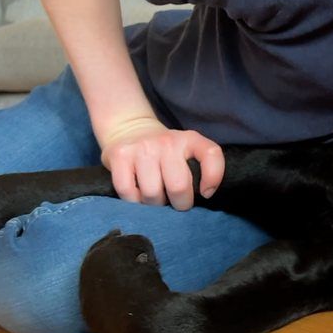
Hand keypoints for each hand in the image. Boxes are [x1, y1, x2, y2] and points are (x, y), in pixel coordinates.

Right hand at [100, 117, 223, 210]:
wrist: (129, 128)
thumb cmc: (164, 150)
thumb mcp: (188, 150)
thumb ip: (200, 168)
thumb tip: (203, 196)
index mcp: (190, 139)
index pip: (212, 154)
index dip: (213, 178)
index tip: (205, 193)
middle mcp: (167, 141)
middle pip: (178, 187)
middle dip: (179, 203)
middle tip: (174, 201)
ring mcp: (142, 147)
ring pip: (152, 194)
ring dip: (154, 203)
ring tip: (155, 196)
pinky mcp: (119, 155)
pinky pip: (128, 192)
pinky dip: (133, 201)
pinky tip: (138, 194)